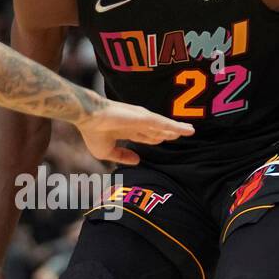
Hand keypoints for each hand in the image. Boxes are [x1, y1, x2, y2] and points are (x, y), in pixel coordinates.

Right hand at [76, 100, 193, 164]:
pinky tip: (189, 130)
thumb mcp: (106, 151)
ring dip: (177, 129)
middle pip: (158, 130)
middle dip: (169, 134)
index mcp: (126, 130)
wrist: (88, 117)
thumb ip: (122, 156)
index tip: (163, 141)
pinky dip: (178, 127)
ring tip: (190, 131)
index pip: (145, 136)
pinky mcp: (146, 118)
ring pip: (164, 127)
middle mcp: (136, 123)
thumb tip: (138, 161)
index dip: (156, 139)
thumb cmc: (92, 132)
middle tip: (182, 135)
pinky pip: (166, 124)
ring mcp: (142, 120)